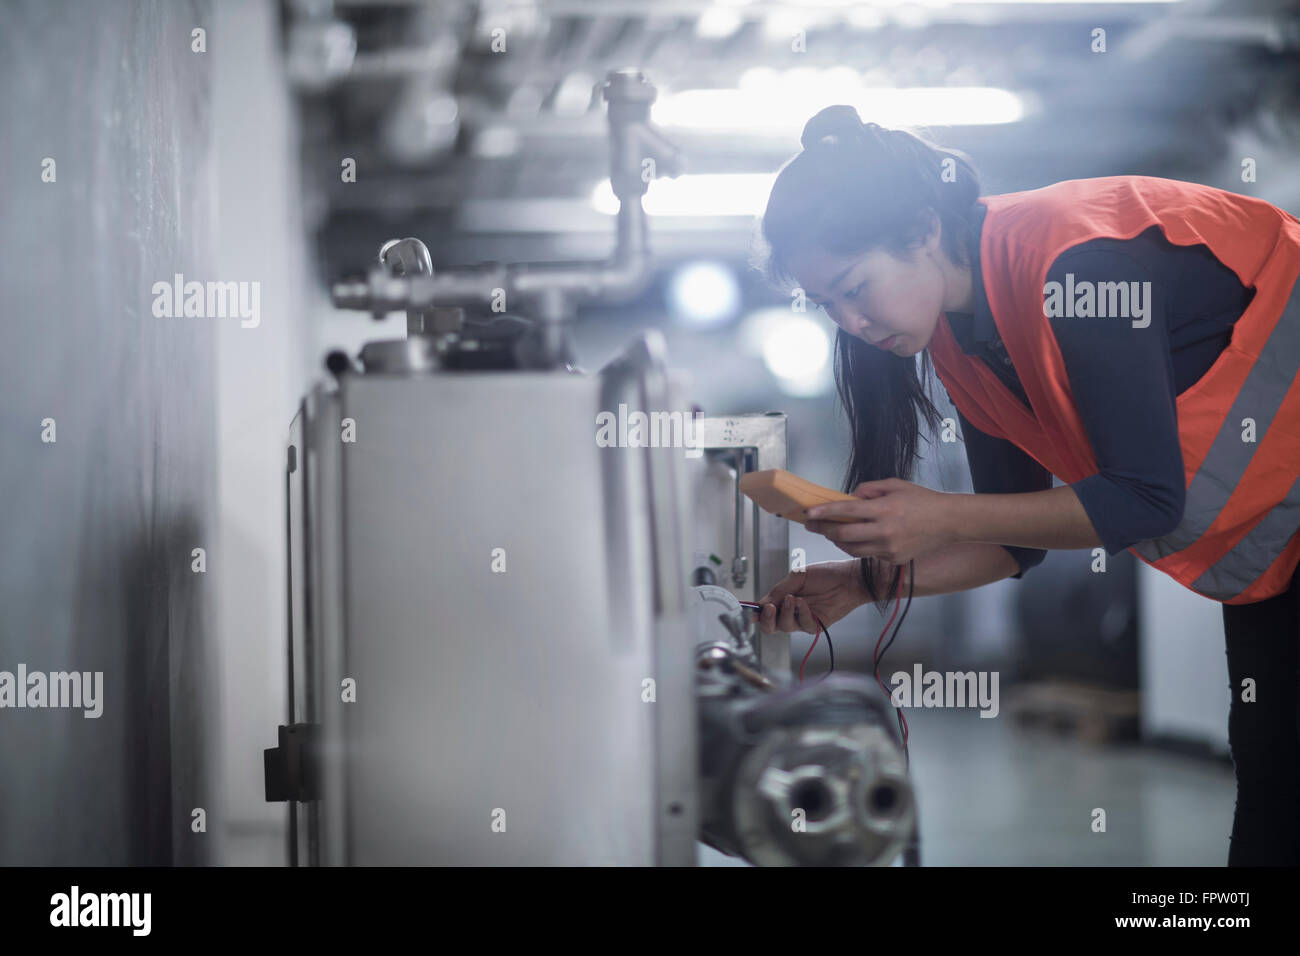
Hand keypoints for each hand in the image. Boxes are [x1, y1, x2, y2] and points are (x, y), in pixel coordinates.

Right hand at [755, 560, 868, 634]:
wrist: (849, 578)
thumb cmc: (826, 574)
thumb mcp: (797, 576)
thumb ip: (779, 590)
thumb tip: (762, 602)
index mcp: (783, 597)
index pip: (764, 609)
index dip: (755, 613)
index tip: (749, 612)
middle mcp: (791, 611)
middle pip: (771, 625)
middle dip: (766, 619)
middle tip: (769, 608)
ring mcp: (803, 619)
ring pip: (785, 626)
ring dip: (785, 613)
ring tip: (792, 599)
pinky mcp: (816, 625)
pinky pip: (803, 625)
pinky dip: (802, 614)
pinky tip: (804, 603)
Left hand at [804, 478, 954, 565]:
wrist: (949, 522)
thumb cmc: (921, 499)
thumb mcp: (895, 485)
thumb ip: (869, 489)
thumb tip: (849, 498)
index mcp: (884, 509)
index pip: (846, 511)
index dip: (824, 512)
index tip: (808, 513)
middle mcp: (885, 531)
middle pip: (843, 534)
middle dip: (823, 529)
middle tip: (811, 524)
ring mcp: (889, 548)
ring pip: (852, 549)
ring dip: (837, 540)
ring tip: (829, 532)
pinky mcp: (894, 559)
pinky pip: (868, 554)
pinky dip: (859, 546)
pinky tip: (857, 538)